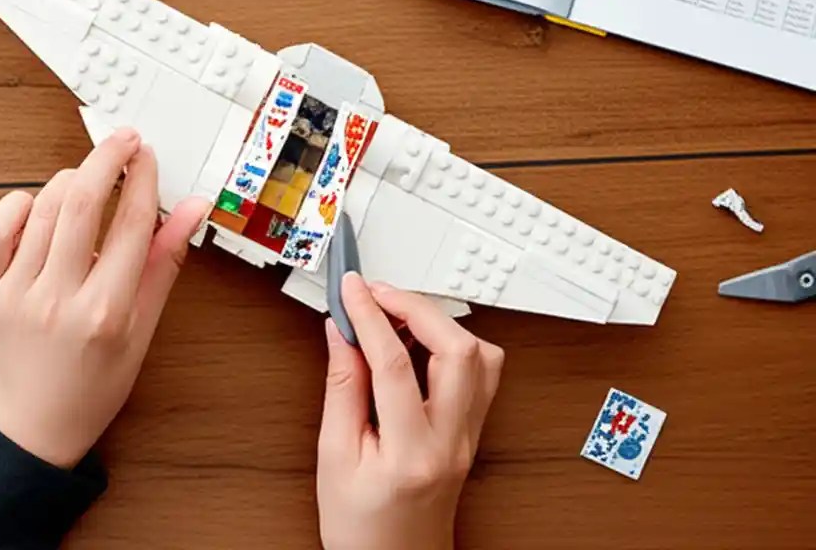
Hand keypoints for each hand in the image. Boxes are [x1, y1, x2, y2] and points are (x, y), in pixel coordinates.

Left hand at [0, 128, 207, 468]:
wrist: (39, 419)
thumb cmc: (96, 379)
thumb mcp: (144, 326)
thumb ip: (165, 262)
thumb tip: (191, 209)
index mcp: (107, 312)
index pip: (132, 224)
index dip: (143, 179)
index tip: (148, 157)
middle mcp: (60, 299)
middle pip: (83, 203)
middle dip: (106, 158)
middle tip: (123, 141)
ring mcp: (19, 293)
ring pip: (43, 208)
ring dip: (70, 178)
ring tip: (88, 178)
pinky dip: (17, 204)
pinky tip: (38, 204)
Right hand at [317, 274, 503, 549]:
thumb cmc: (361, 529)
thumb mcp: (333, 457)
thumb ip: (341, 389)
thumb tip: (341, 334)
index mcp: (411, 453)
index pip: (395, 364)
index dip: (370, 315)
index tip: (352, 289)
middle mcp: (451, 442)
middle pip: (457, 350)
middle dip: (415, 306)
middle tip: (376, 293)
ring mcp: (469, 438)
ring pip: (482, 358)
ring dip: (441, 322)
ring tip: (397, 314)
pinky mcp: (473, 435)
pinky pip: (482, 375)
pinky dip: (455, 344)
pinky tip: (422, 342)